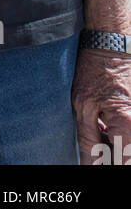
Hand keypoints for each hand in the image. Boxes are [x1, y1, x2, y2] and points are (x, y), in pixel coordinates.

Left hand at [73, 48, 130, 163]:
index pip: (122, 165)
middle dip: (111, 156)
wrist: (113, 41)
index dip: (106, 167)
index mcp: (128, 126)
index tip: (96, 162)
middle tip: (96, 143)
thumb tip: (88, 166)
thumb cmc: (96, 68)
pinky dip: (120, 135)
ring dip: (116, 147)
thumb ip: (88, 142)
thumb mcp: (83, 106)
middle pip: (128, 156)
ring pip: (130, 147)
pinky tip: (107, 125)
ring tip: (100, 130)